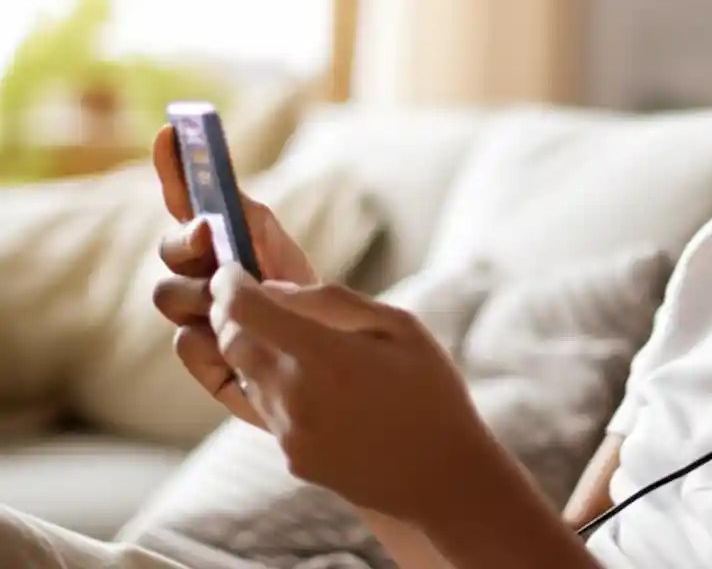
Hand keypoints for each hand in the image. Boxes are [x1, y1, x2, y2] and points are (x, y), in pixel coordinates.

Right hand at [150, 125, 317, 428]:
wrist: (340, 377)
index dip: (175, 165)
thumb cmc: (319, 311)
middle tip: (209, 237)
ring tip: (242, 306)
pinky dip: (215, 345)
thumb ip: (255, 228)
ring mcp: (201, 318)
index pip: (189, 200)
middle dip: (185, 241)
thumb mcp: (290, 261)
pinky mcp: (206, 362)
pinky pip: (188, 344)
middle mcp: (206, 278)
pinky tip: (243, 352)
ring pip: (170, 296)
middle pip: (170, 248)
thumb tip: (226, 203)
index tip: (173, 130)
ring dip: (201, 295)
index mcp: (229, 245)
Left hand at [207, 265, 489, 520]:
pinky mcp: (291, 457)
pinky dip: (278, 388)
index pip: (242, 310)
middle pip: (230, 343)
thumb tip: (277, 291)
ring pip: (245, 377)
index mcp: (325, 355)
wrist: (444, 477)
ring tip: (300, 344)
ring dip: (256, 353)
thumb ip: (334, 302)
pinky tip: (322, 389)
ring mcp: (289, 432)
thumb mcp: (401, 327)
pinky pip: (267, 411)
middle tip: (257, 301)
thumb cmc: (431, 392)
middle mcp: (294, 395)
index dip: (228, 284)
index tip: (233, 273)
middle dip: (232, 316)